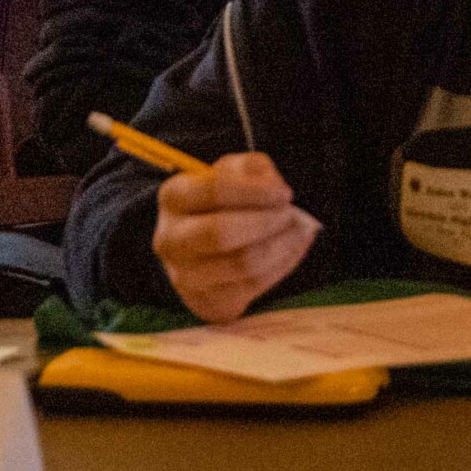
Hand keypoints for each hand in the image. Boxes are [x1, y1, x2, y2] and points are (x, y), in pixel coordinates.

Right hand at [150, 152, 318, 323]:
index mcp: (174, 197)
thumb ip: (254, 168)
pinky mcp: (207, 302)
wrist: (203, 245)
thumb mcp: (235, 170)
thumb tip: (275, 190)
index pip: (215, 190)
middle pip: (222, 232)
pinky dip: (284, 263)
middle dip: (268, 221)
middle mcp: (170, 240)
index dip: (256, 191)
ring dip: (283, 244)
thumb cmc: (224, 199)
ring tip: (299, 230)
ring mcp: (184, 276)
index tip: (284, 193)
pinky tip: (293, 248)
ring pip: (243, 263)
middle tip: (290, 213)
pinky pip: (254, 284)